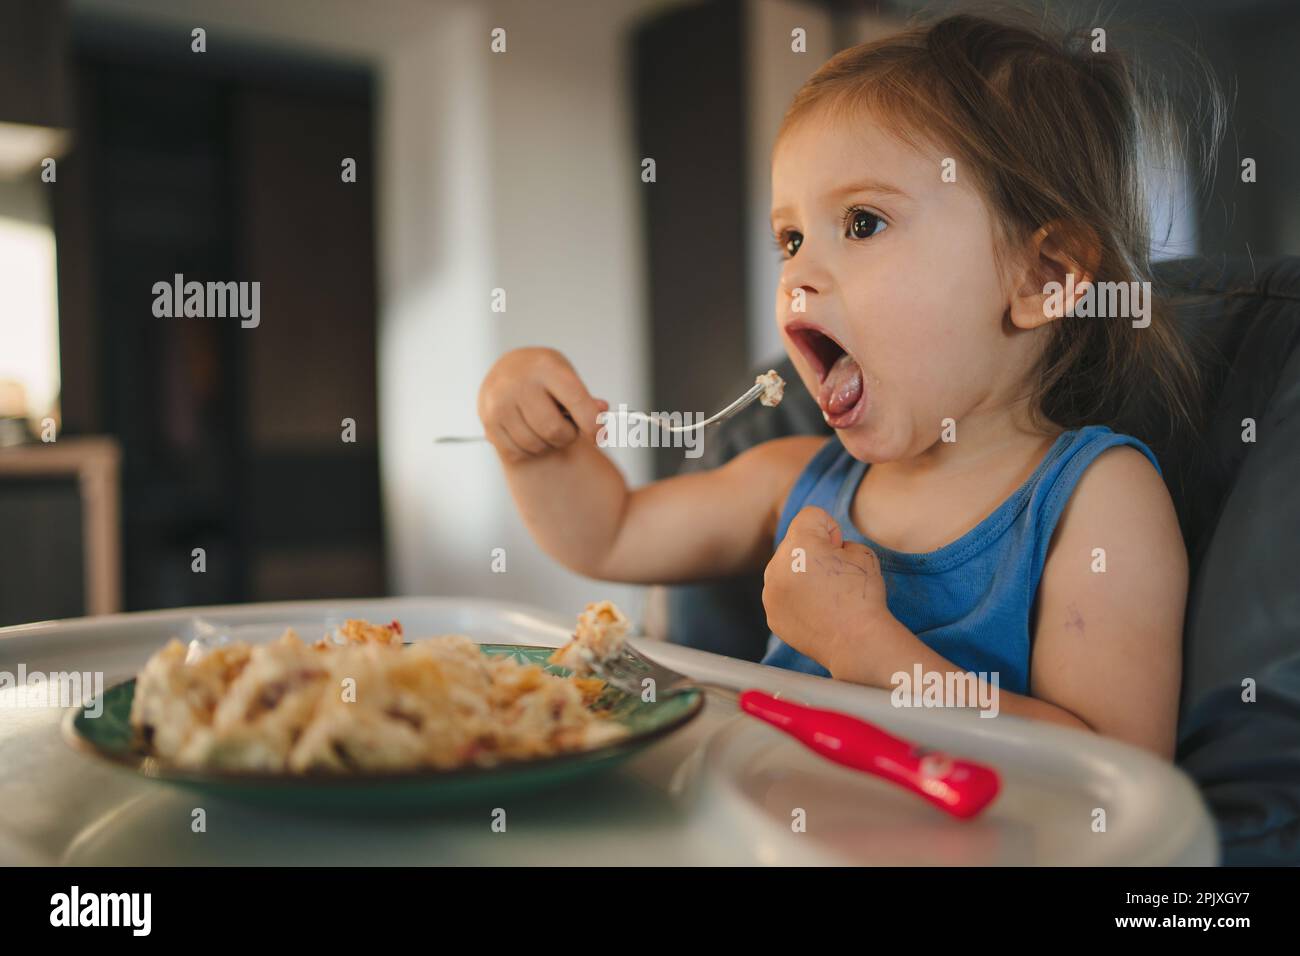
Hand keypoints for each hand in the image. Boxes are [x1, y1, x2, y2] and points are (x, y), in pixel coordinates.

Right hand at [477, 348, 608, 462]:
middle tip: (567, 428)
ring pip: (536, 445)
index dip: (592, 425)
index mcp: (546, 367)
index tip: (599, 437)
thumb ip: (585, 399)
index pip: (576, 401)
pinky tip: (530, 434)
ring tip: (546, 428)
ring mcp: (500, 402)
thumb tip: (602, 412)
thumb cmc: (544, 376)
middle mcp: (519, 382)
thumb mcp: (566, 376)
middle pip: (555, 430)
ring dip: (548, 445)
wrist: (507, 369)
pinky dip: (529, 450)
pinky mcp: (488, 420)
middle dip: (568, 436)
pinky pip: (516, 452)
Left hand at [762, 505, 891, 677]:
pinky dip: (796, 599)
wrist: (857, 642)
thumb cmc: (862, 596)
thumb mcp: (861, 552)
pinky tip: (817, 611)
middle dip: (812, 553)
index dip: (831, 530)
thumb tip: (825, 549)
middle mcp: (777, 564)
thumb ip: (838, 541)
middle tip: (835, 578)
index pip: (811, 515)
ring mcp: (770, 591)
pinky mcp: (772, 613)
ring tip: (827, 597)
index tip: (839, 551)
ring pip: (785, 569)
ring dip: (801, 575)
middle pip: (794, 542)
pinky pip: (782, 594)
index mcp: (799, 543)